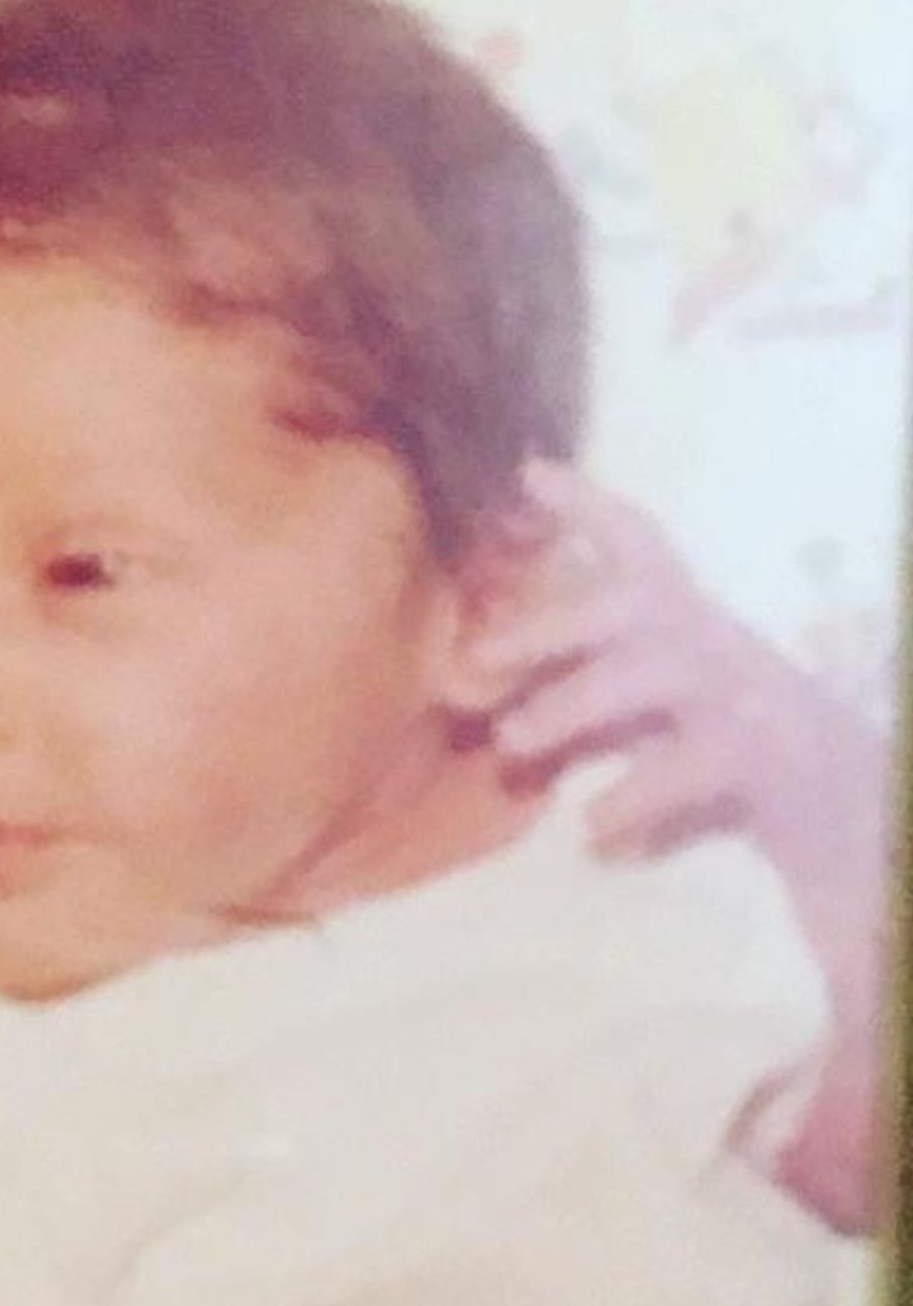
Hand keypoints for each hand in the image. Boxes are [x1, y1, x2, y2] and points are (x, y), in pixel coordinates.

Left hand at [466, 461, 879, 872]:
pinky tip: (592, 832)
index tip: (533, 473)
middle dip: (549, 626)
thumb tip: (470, 682)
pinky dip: (633, 798)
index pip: (639, 544)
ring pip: (647, 679)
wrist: (835, 800)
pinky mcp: (761, 756)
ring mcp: (740, 693)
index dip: (588, 506)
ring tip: (511, 741)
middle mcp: (712, 639)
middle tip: (478, 657)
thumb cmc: (714, 739)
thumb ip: (572, 681)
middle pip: (631, 606)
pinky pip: (685, 768)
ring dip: (571, 706)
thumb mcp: (641, 699)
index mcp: (683, 617)